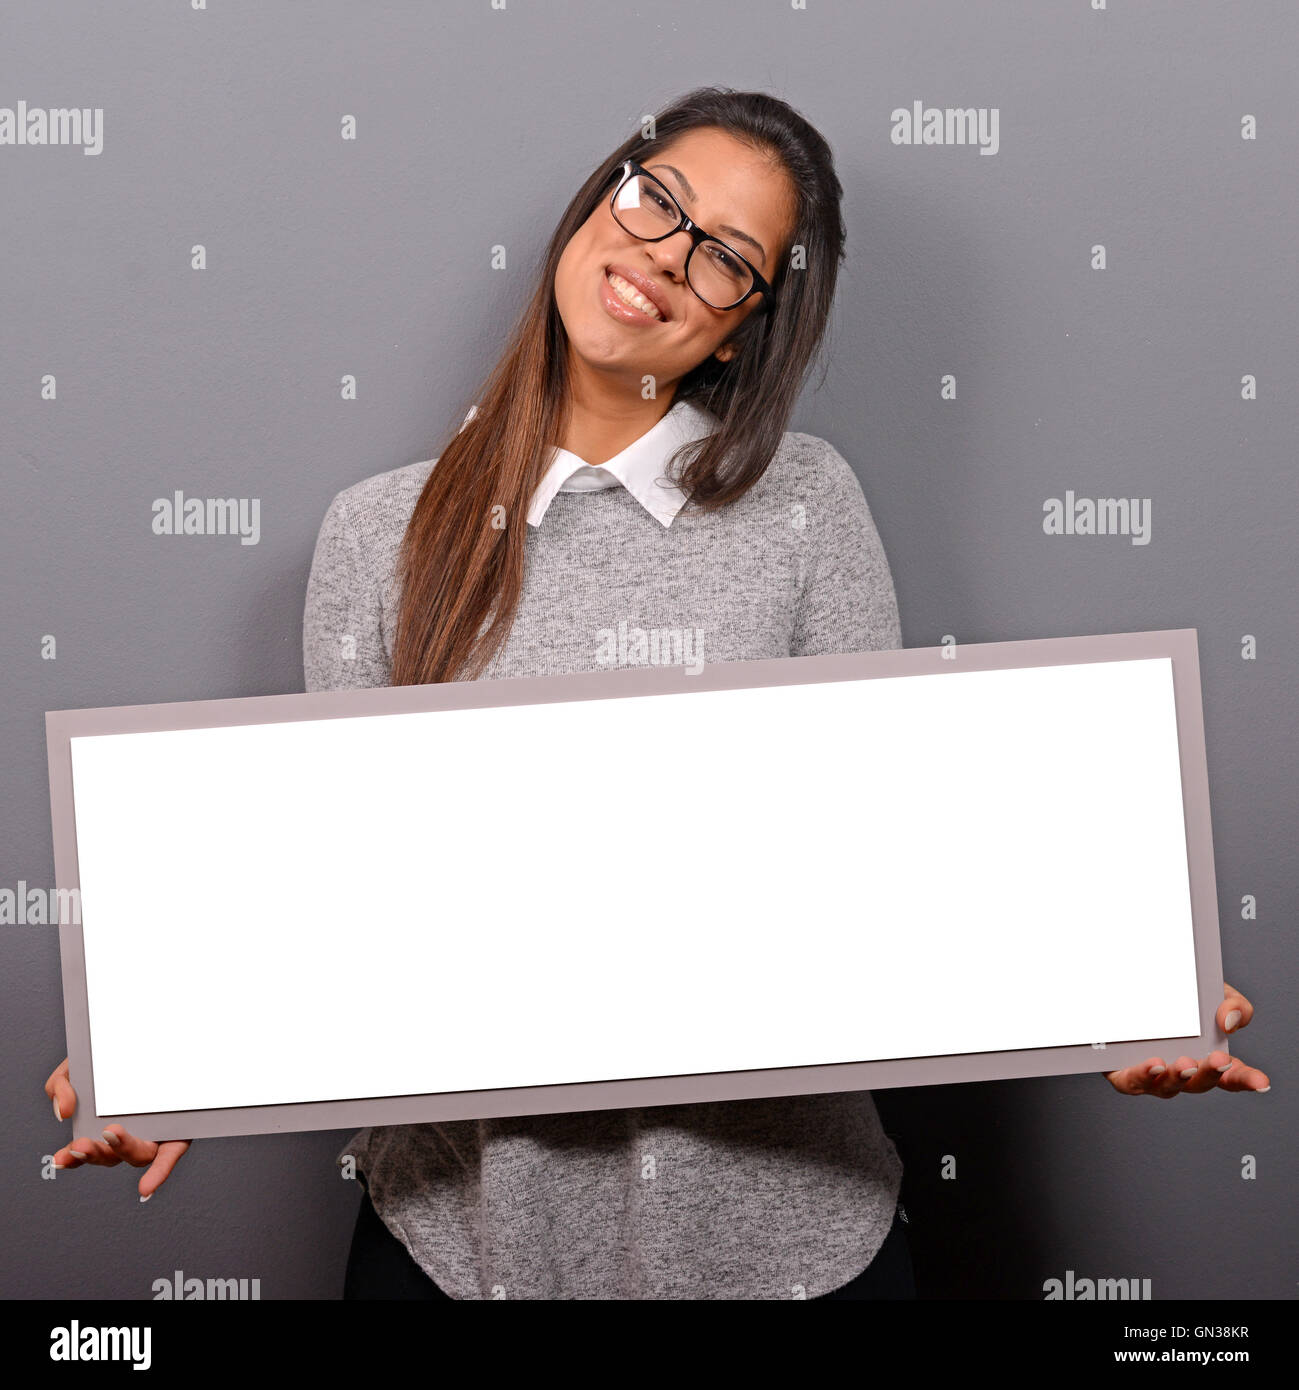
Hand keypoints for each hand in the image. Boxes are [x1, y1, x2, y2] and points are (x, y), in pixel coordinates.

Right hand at [45, 1058, 190, 1199]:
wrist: (143, 1040)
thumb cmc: (111, 1059)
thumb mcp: (79, 1066)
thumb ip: (62, 1086)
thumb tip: (64, 1112)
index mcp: (104, 1128)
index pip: (86, 1151)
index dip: (72, 1158)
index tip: (59, 1158)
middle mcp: (129, 1137)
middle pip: (110, 1156)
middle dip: (93, 1153)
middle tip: (81, 1143)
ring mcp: (153, 1137)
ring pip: (138, 1155)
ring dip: (122, 1149)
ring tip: (111, 1133)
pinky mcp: (177, 1132)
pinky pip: (169, 1155)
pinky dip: (158, 1172)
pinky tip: (145, 1189)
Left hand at [1103, 983, 1270, 1097]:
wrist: (1131, 985)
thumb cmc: (1177, 998)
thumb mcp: (1212, 993)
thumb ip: (1232, 1005)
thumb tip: (1228, 1022)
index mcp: (1206, 1058)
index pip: (1231, 1075)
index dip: (1247, 1080)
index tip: (1262, 1082)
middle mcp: (1181, 1071)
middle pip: (1200, 1083)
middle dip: (1211, 1073)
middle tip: (1219, 1061)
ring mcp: (1153, 1076)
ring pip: (1166, 1086)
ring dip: (1178, 1077)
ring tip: (1184, 1063)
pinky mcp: (1124, 1073)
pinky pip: (1132, 1081)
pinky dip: (1142, 1076)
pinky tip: (1153, 1064)